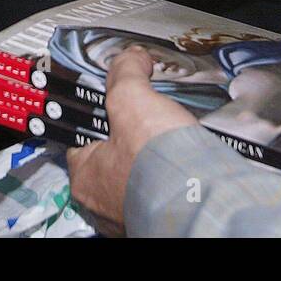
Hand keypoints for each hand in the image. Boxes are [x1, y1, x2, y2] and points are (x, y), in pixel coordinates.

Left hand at [66, 46, 196, 235]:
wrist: (200, 198)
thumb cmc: (157, 159)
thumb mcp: (132, 97)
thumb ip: (126, 73)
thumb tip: (132, 58)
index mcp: (84, 178)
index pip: (80, 141)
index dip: (99, 120)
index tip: (117, 109)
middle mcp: (101, 205)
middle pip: (110, 160)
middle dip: (129, 142)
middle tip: (148, 125)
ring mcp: (129, 217)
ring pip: (135, 179)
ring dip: (150, 162)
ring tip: (169, 143)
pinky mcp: (158, 222)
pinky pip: (159, 195)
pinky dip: (169, 180)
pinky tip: (182, 165)